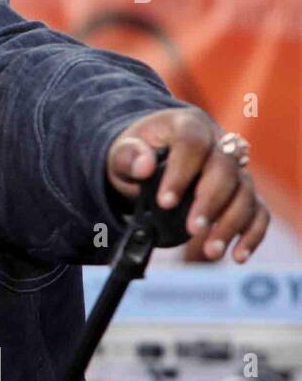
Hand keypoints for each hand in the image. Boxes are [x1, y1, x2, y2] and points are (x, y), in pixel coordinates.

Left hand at [106, 108, 269, 262]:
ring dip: (231, 224)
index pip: (192, 143)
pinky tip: (237, 256)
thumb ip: (127, 156)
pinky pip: (258, 212)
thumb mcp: (121, 152)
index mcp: (188, 125)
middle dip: (210, 203)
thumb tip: (143, 167)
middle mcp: (219, 143)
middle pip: (225, 170)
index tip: (165, 202)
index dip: (182, 172)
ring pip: (245, 193)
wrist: (152, 156)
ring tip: (210, 251)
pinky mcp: (243, 192)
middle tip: (192, 229)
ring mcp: (235, 169)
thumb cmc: (136, 153)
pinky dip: (251, 234)